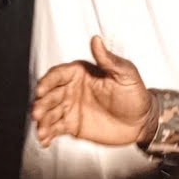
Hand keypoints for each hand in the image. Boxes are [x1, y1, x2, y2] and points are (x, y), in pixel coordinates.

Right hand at [31, 36, 153, 146]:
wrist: (142, 121)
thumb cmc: (135, 94)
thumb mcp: (125, 74)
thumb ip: (108, 59)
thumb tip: (96, 39)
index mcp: (80, 73)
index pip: (58, 75)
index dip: (47, 82)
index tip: (41, 90)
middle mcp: (71, 89)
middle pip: (50, 95)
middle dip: (41, 104)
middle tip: (37, 113)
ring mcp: (70, 108)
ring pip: (50, 112)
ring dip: (42, 121)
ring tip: (41, 130)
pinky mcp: (72, 125)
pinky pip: (55, 128)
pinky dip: (47, 133)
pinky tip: (44, 139)